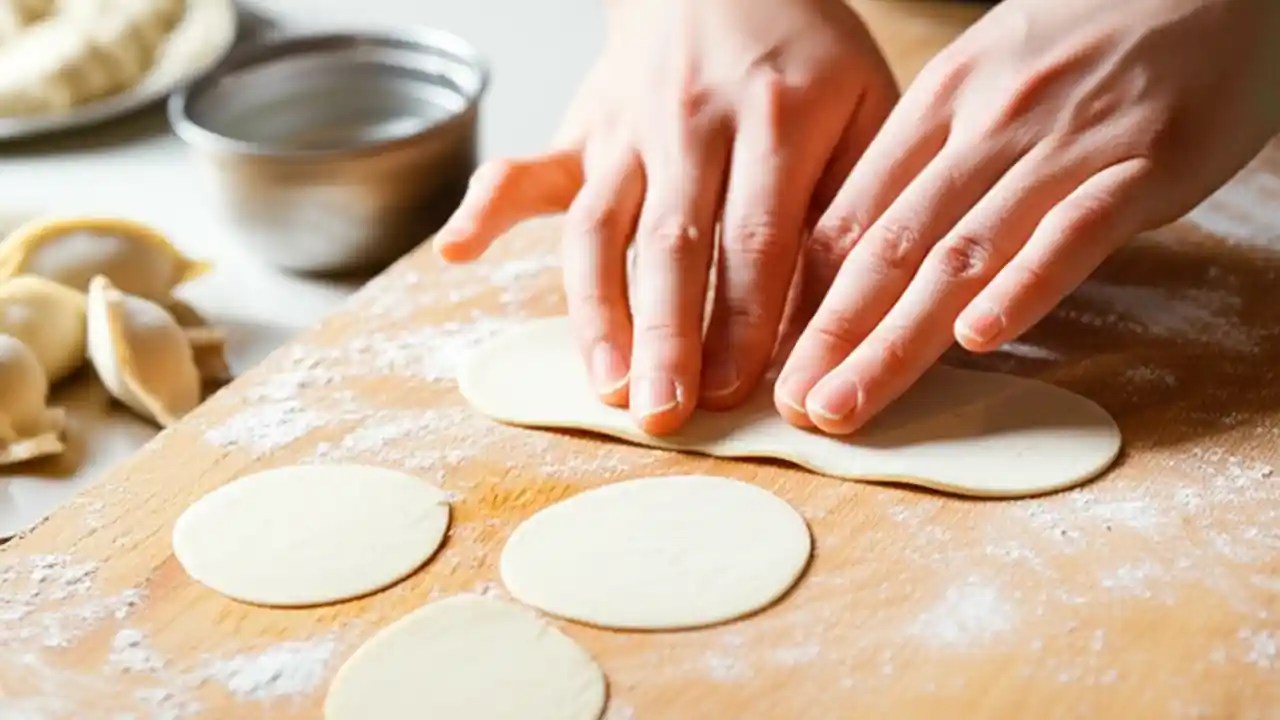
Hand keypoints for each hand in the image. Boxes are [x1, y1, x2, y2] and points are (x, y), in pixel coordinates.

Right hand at [435, 0, 897, 433]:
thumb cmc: (805, 57)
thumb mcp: (866, 107)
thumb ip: (853, 203)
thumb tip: (844, 314)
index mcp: (779, 116)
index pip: (759, 235)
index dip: (747, 319)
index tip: (740, 392)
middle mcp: (693, 123)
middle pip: (673, 243)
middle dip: (667, 336)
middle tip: (664, 414)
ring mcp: (626, 129)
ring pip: (599, 228)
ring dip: (596, 312)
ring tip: (604, 385)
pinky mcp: (580, 132)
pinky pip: (526, 169)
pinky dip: (483, 208)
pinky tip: (455, 253)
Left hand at [775, 0, 1279, 433]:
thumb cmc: (1090, 36)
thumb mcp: (986, 76)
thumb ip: (931, 159)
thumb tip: (862, 244)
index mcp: (939, 104)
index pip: (851, 215)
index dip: (806, 298)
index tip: (775, 361)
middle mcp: (985, 125)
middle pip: (889, 246)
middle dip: (830, 335)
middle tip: (792, 404)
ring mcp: (1060, 146)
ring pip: (961, 254)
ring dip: (895, 338)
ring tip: (847, 403)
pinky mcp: (1141, 165)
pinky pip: (1072, 234)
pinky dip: (1023, 287)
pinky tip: (978, 340)